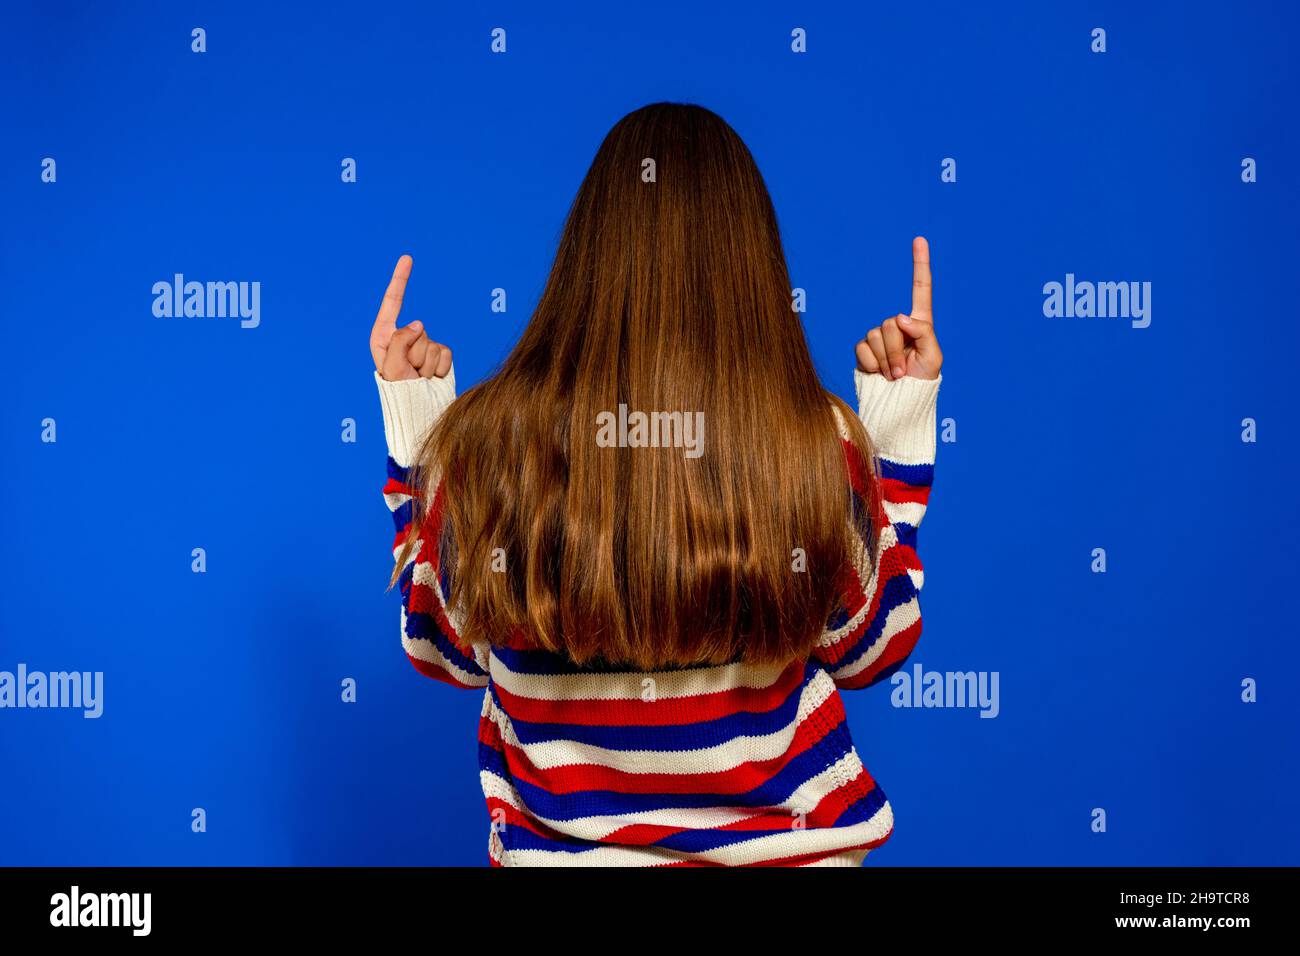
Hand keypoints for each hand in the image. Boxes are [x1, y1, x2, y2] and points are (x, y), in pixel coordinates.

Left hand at [369, 255, 452, 381]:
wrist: (419, 411)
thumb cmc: (399, 392)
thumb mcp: (392, 367)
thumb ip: (401, 341)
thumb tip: (419, 322)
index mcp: (384, 336)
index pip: (393, 303)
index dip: (400, 280)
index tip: (407, 258)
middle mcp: (403, 337)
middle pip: (418, 330)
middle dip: (416, 354)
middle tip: (410, 373)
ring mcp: (422, 345)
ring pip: (433, 343)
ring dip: (427, 365)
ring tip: (419, 378)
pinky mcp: (439, 354)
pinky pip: (446, 353)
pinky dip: (440, 368)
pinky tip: (430, 378)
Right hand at [855, 236, 943, 380]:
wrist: (899, 407)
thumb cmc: (921, 385)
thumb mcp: (933, 358)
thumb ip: (923, 332)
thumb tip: (899, 317)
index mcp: (920, 324)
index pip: (920, 289)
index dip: (920, 264)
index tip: (919, 239)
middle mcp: (897, 327)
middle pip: (890, 322)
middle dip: (895, 350)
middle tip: (903, 371)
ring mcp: (879, 339)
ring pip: (875, 335)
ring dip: (885, 360)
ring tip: (894, 376)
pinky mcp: (863, 352)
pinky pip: (862, 348)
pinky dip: (872, 364)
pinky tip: (879, 375)